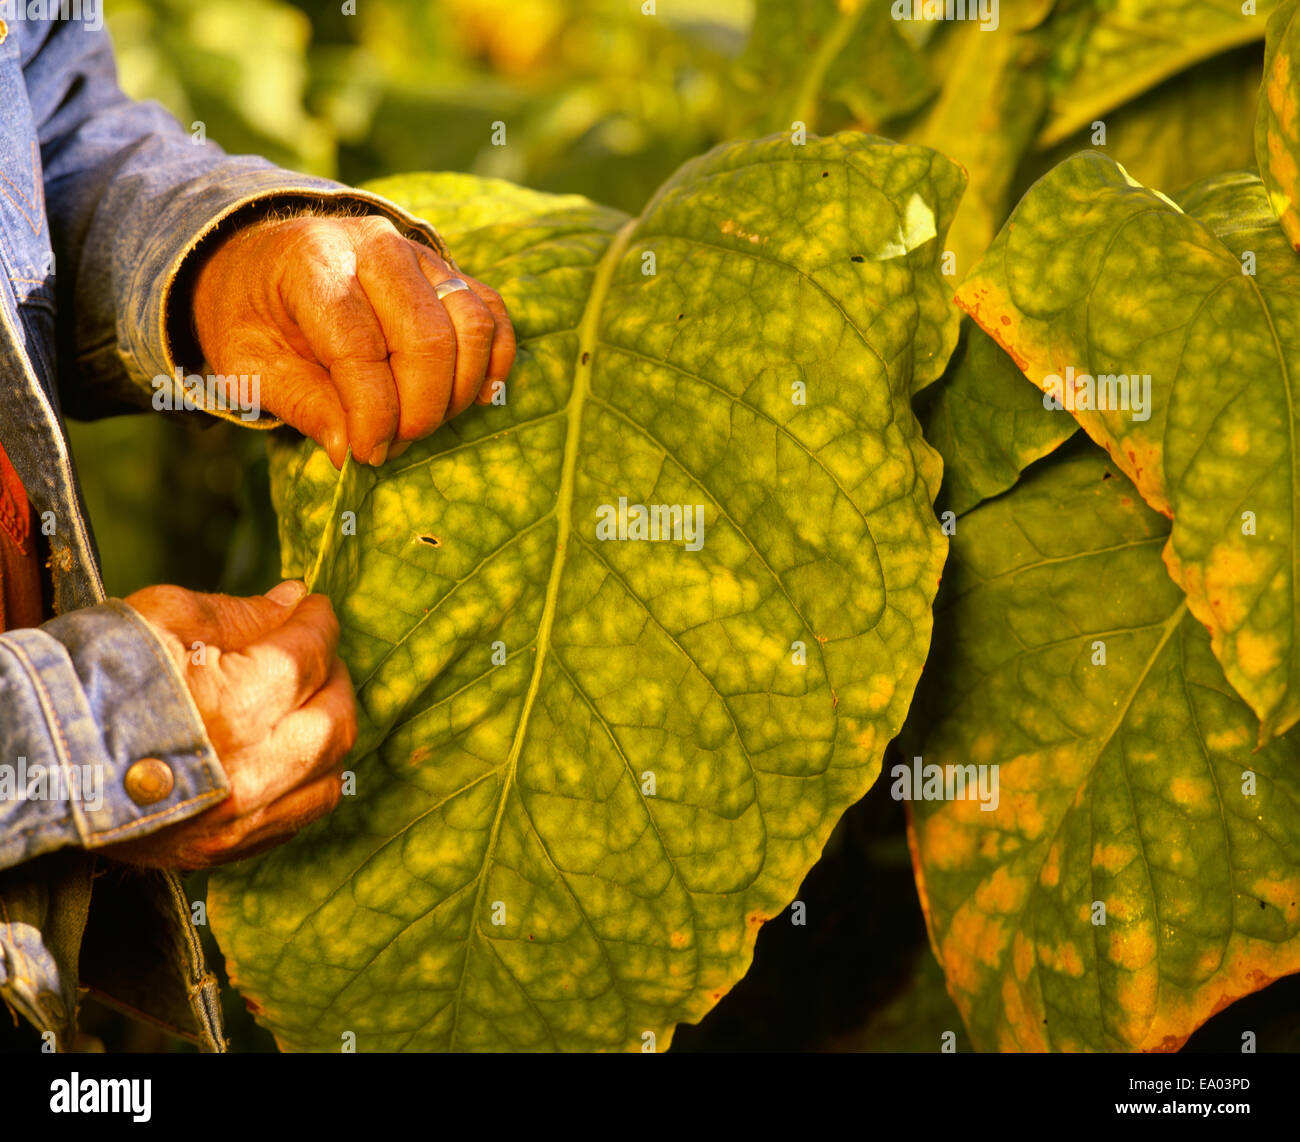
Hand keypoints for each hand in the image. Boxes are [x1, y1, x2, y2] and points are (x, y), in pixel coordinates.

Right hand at [100, 580, 356, 869]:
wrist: (24, 757)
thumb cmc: (84, 678)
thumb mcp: (160, 619)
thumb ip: (240, 613)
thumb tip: (292, 601)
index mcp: (234, 708)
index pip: (309, 655)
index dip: (317, 621)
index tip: (312, 607)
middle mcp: (248, 773)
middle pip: (335, 718)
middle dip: (332, 673)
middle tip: (313, 649)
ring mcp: (238, 820)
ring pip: (330, 771)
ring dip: (327, 726)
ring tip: (302, 697)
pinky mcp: (223, 850)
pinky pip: (301, 812)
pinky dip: (309, 774)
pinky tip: (286, 747)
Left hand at [191, 214, 516, 468]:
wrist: (262, 261)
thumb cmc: (253, 316)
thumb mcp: (249, 363)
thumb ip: (300, 404)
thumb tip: (352, 450)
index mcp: (313, 262)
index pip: (361, 347)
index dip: (372, 414)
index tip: (366, 454)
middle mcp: (375, 245)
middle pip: (427, 337)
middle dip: (420, 409)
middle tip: (395, 445)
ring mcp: (419, 252)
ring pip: (471, 323)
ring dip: (458, 390)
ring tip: (423, 423)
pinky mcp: (448, 270)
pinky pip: (492, 313)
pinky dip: (495, 362)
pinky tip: (472, 398)